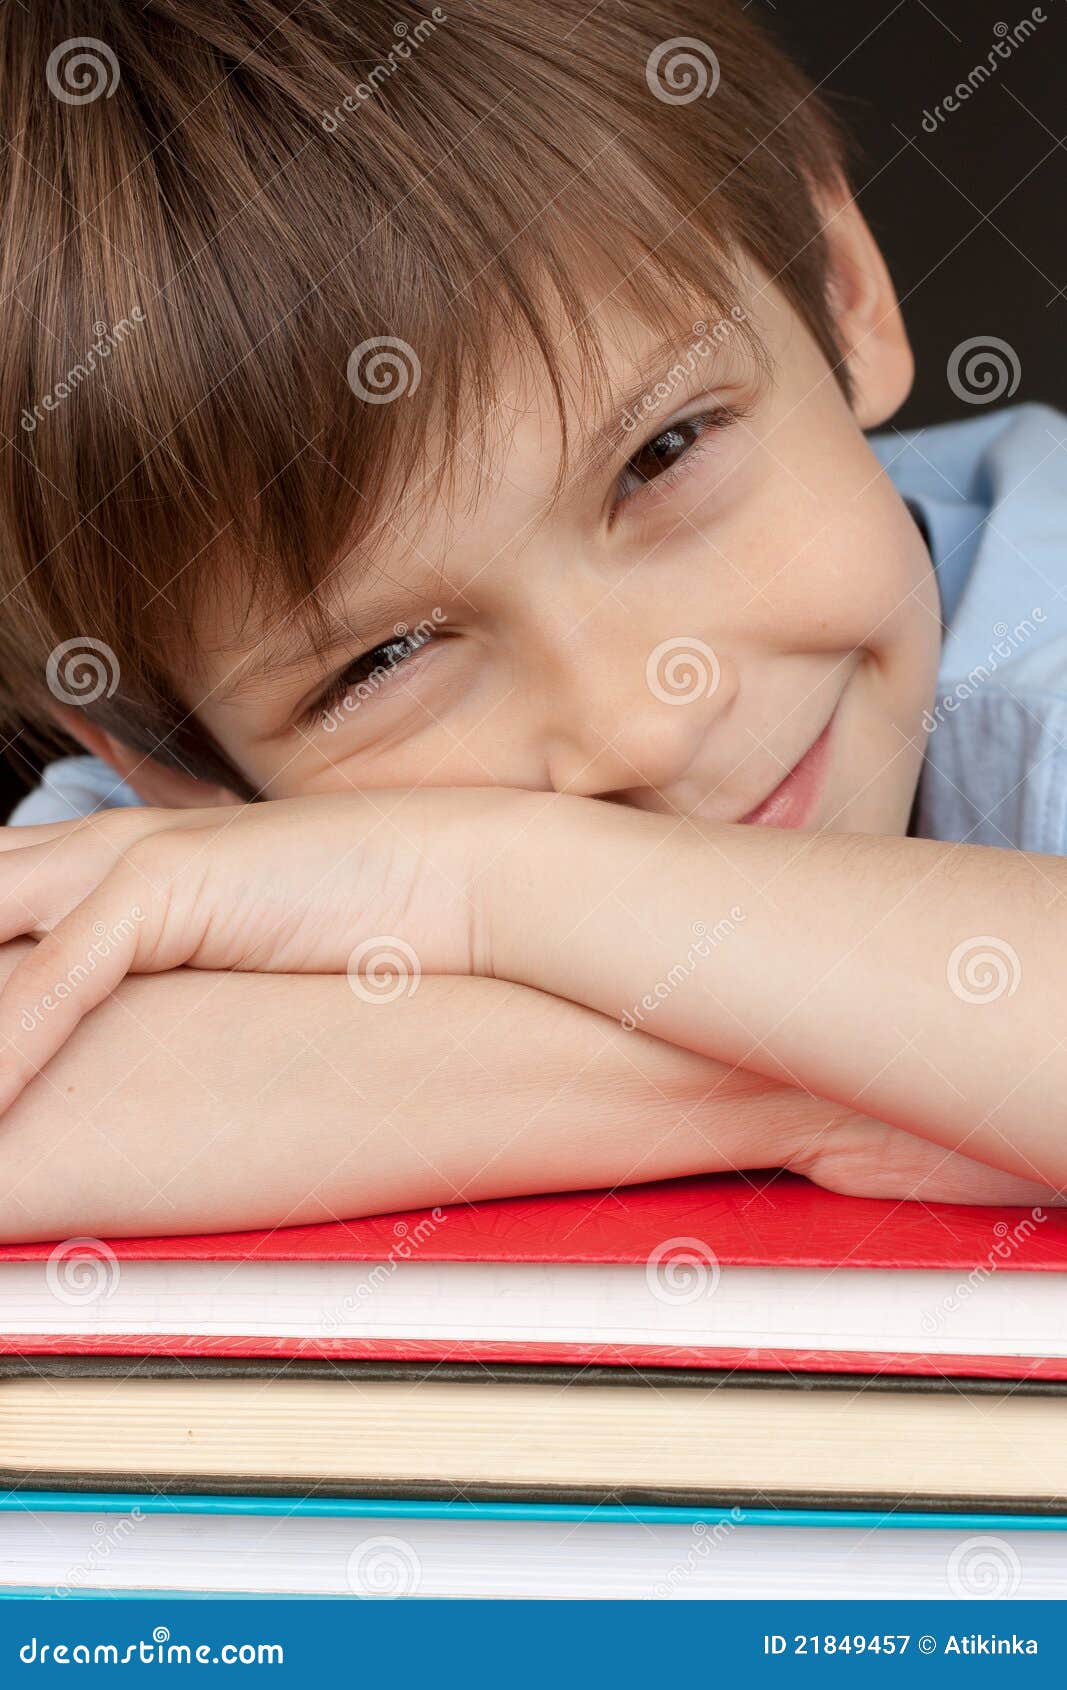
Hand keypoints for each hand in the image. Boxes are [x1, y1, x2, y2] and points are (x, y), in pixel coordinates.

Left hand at [0, 789, 516, 1112]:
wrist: (466, 878)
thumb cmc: (353, 929)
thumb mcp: (229, 962)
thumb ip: (162, 990)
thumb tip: (141, 1064)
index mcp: (96, 868)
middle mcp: (89, 855)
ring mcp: (123, 861)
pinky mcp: (172, 882)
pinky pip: (62, 973)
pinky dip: (16, 1044)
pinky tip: (1, 1105)